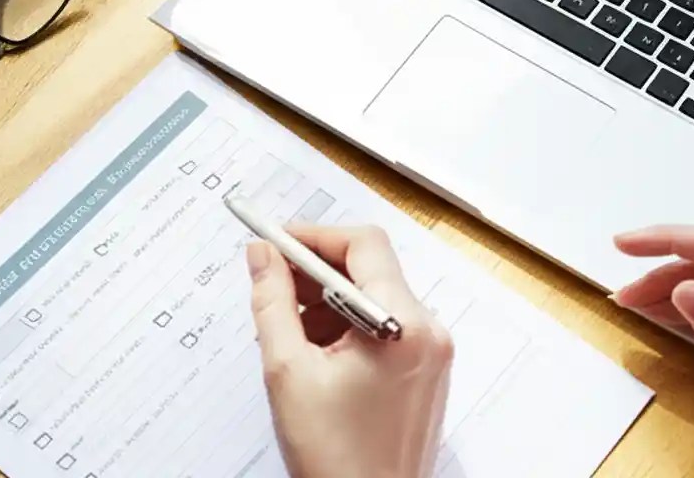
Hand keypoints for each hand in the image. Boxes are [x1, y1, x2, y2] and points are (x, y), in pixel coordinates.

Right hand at [246, 226, 453, 477]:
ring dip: (328, 302)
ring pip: (375, 297)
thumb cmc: (335, 459)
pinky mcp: (426, 370)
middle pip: (371, 268)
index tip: (273, 244)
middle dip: (316, 272)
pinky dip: (348, 327)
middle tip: (271, 284)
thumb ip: (271, 302)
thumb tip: (261, 255)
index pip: (363, 245)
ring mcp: (432, 352)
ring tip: (289, 333)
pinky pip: (385, 325)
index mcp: (404, 325)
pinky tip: (314, 354)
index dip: (313, 237)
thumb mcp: (288, 371)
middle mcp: (429, 331)